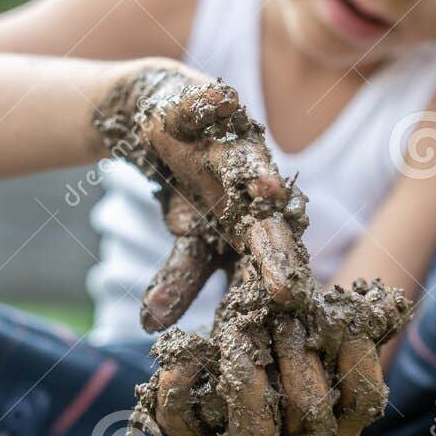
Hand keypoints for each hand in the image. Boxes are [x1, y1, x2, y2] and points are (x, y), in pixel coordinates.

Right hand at [95, 63, 410, 435]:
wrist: (167, 115)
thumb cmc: (193, 190)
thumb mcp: (189, 241)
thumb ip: (179, 280)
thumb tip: (151, 328)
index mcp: (258, 229)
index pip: (269, 271)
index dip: (274, 298)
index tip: (280, 332)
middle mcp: (256, 190)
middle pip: (268, 225)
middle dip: (275, 255)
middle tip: (284, 291)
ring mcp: (235, 145)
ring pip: (248, 163)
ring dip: (257, 174)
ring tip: (268, 189)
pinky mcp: (207, 106)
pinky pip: (208, 106)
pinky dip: (211, 106)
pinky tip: (219, 102)